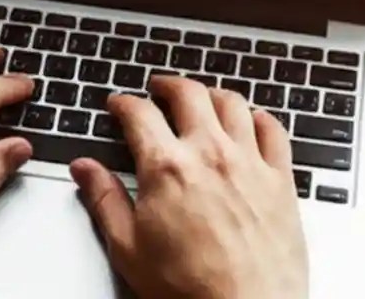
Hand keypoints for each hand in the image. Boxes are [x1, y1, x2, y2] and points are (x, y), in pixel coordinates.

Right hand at [70, 76, 307, 298]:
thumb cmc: (189, 290)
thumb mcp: (128, 249)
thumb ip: (104, 200)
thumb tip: (84, 169)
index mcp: (166, 167)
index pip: (139, 113)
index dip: (124, 103)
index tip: (119, 104)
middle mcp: (210, 154)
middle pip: (188, 94)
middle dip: (168, 85)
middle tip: (159, 88)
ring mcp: (249, 162)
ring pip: (232, 103)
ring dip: (212, 94)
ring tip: (202, 98)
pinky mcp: (281, 179)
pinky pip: (274, 130)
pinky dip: (259, 118)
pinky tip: (252, 120)